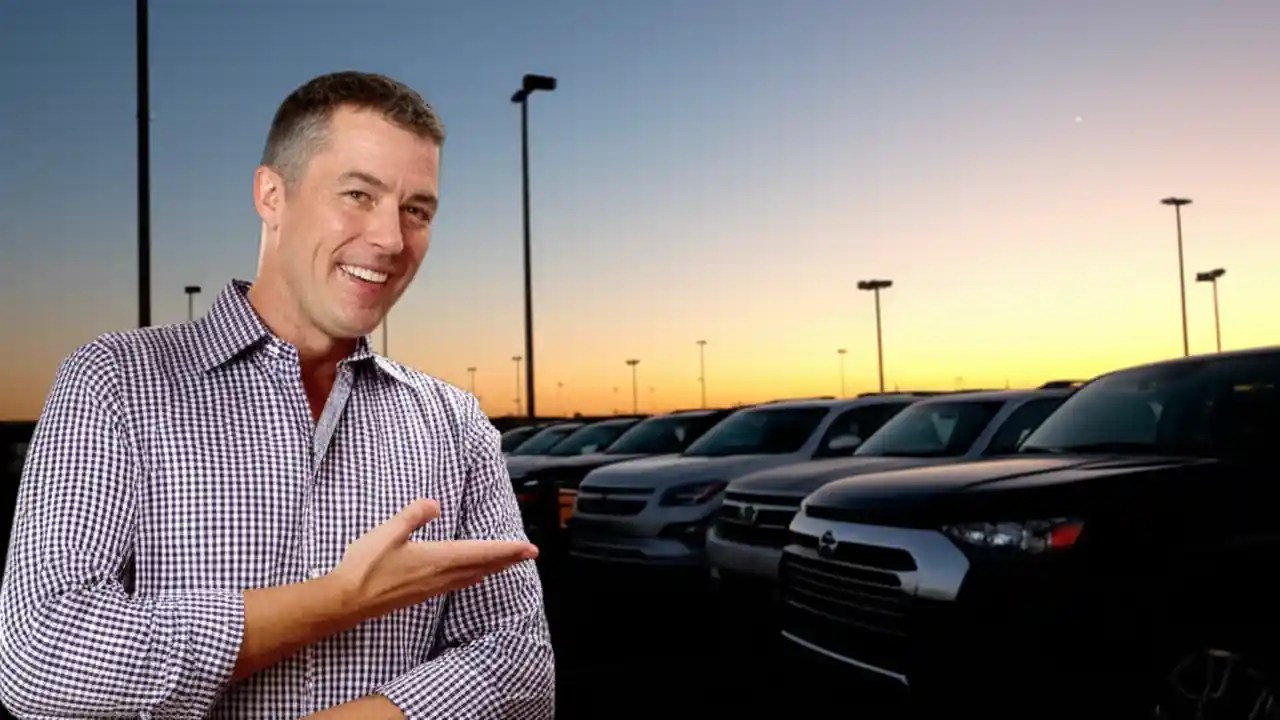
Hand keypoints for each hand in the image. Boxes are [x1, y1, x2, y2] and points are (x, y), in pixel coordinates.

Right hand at [328, 499, 537, 621]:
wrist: (348, 600)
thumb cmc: (366, 565)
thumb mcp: (389, 532)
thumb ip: (413, 515)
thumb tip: (435, 503)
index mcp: (437, 559)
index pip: (481, 552)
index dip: (507, 550)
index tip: (529, 548)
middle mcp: (440, 575)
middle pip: (483, 566)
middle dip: (507, 559)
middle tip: (529, 554)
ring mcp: (432, 587)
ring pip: (472, 576)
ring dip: (492, 567)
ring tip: (506, 562)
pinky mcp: (422, 594)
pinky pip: (458, 583)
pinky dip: (474, 576)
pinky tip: (472, 576)